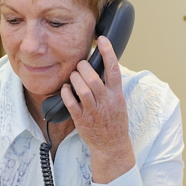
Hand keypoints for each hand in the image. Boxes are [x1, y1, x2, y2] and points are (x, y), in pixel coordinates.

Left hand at [61, 36, 135, 183]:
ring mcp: (93, 110)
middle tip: (80, 66)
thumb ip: (111, 86)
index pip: (114, 69)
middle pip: (93, 77)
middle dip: (83, 67)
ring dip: (74, 78)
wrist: (112, 146)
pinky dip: (66, 93)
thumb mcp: (119, 102)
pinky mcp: (81, 119)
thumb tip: (103, 67)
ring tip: (73, 77)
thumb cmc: (115, 122)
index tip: (101, 39)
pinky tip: (66, 89)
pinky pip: (71, 102)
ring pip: (81, 88)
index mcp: (116, 95)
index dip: (108, 52)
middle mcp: (105, 101)